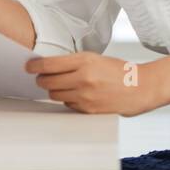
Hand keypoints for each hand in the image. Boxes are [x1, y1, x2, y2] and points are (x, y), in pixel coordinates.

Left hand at [24, 52, 149, 114]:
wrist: (141, 88)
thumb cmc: (120, 71)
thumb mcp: (96, 58)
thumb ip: (75, 62)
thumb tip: (51, 66)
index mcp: (85, 61)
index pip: (49, 64)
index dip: (34, 66)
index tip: (28, 66)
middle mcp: (83, 78)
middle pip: (48, 81)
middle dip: (42, 79)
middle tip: (41, 77)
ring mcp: (85, 96)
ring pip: (55, 95)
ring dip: (54, 90)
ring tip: (62, 86)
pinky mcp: (88, 110)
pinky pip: (67, 105)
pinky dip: (68, 100)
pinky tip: (76, 95)